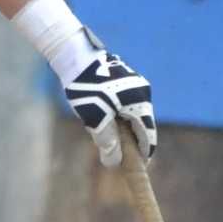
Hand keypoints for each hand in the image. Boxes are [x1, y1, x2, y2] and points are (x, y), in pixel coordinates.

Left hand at [60, 30, 156, 167]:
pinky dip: (117, 114)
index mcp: (140, 102)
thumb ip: (107, 141)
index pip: (148, 135)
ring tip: (106, 133)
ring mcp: (134, 83)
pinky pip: (125, 102)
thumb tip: (114, 163)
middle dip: (131, 140)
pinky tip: (101, 115)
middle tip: (119, 154)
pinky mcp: (124, 78)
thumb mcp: (95, 118)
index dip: (144, 153)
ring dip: (122, 126)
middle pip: (141, 124)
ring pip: (132, 113)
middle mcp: (142, 91)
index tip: (139, 167)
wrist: (74, 54)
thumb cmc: (85, 86)